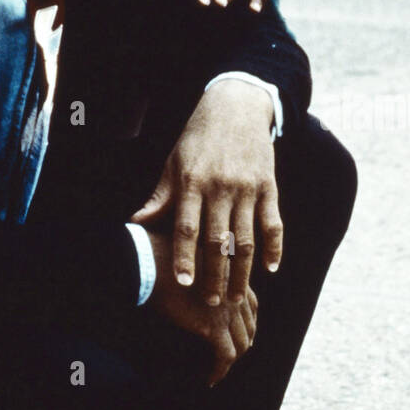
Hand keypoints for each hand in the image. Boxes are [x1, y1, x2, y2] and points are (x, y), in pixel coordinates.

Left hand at [131, 80, 281, 305]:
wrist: (235, 106)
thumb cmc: (198, 139)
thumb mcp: (174, 163)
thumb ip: (160, 198)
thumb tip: (135, 223)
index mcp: (193, 182)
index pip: (187, 227)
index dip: (184, 256)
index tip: (184, 283)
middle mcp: (221, 187)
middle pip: (218, 240)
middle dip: (214, 274)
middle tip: (211, 302)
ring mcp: (248, 188)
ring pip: (246, 239)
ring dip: (242, 272)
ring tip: (236, 296)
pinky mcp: (269, 186)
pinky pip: (273, 224)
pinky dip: (274, 248)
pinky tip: (270, 269)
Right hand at [145, 227, 257, 387]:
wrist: (149, 261)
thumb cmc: (160, 256)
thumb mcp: (190, 257)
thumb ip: (202, 270)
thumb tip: (194, 281)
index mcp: (230, 273)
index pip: (250, 302)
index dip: (246, 320)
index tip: (238, 331)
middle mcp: (234, 291)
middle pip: (249, 325)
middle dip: (242, 342)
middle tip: (231, 354)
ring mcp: (226, 310)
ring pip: (241, 344)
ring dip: (232, 359)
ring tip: (219, 369)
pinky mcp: (213, 326)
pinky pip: (225, 357)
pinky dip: (219, 371)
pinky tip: (210, 379)